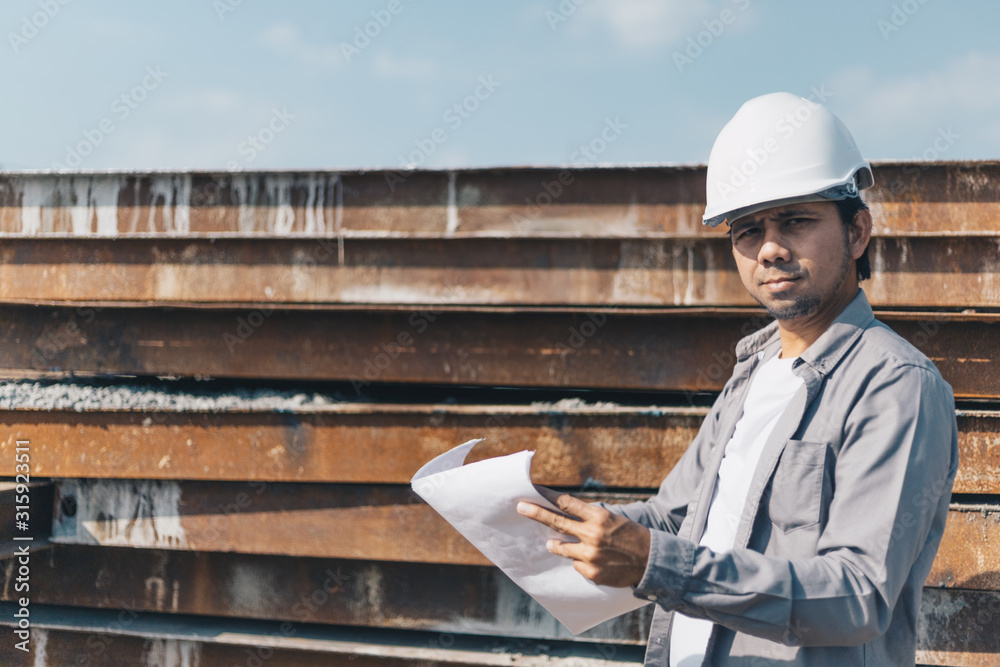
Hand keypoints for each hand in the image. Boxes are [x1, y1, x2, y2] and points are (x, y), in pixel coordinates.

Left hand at [516, 486, 650, 587]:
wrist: (651, 561)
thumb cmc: (630, 535)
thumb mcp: (611, 519)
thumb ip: (587, 517)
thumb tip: (562, 513)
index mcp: (598, 516)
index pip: (566, 504)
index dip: (548, 497)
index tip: (533, 491)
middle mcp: (592, 534)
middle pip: (556, 522)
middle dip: (535, 514)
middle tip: (520, 508)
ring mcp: (590, 555)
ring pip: (559, 547)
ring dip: (554, 544)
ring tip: (551, 543)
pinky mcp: (591, 572)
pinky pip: (575, 564)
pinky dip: (579, 561)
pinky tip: (593, 560)